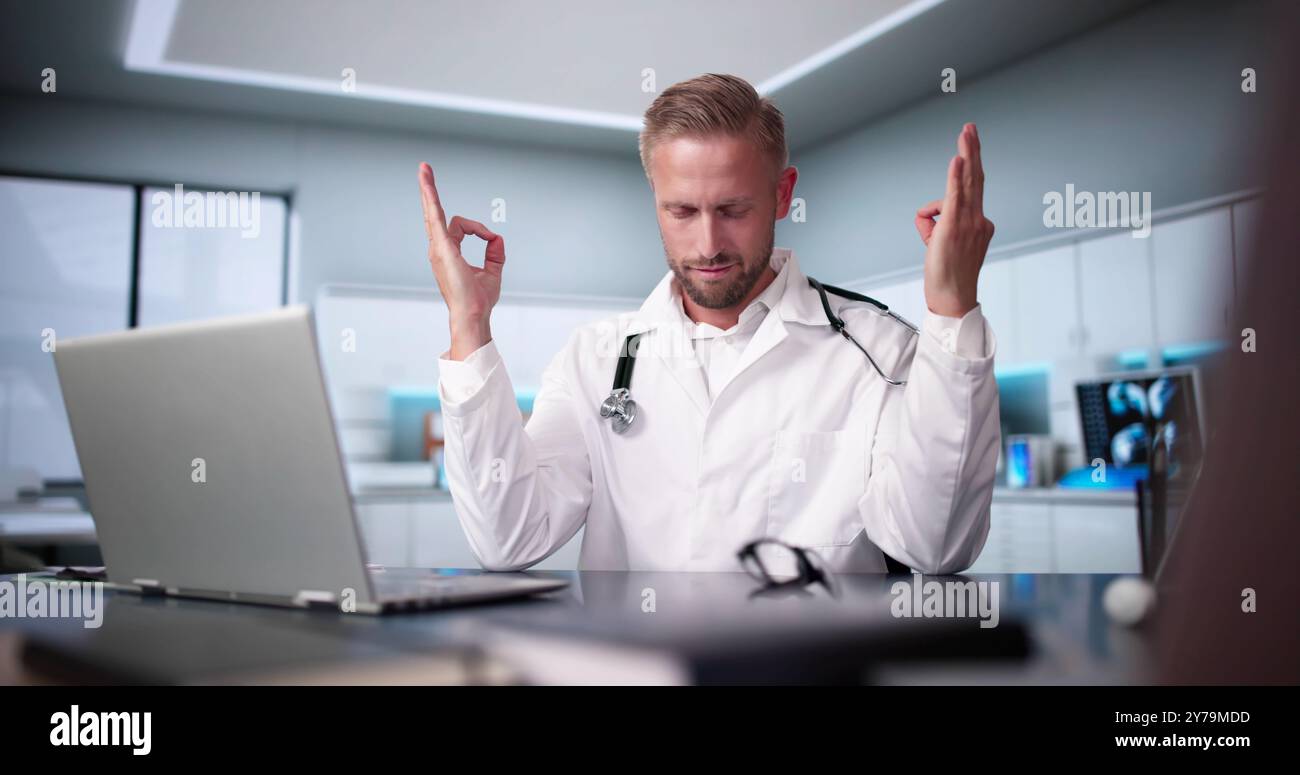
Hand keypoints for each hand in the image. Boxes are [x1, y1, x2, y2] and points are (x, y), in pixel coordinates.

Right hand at [417, 162, 505, 359]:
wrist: (474, 314)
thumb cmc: (480, 299)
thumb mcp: (493, 271)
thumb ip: (495, 252)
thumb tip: (497, 237)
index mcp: (448, 253)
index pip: (458, 227)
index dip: (478, 229)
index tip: (490, 237)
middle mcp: (438, 249)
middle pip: (433, 213)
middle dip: (429, 192)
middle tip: (425, 169)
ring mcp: (438, 248)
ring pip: (433, 211)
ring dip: (430, 189)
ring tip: (424, 169)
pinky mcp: (443, 248)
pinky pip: (436, 218)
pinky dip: (432, 200)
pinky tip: (427, 184)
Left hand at [914, 123, 994, 317]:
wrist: (953, 299)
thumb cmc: (947, 276)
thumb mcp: (942, 244)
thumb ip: (935, 224)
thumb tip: (927, 215)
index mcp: (980, 223)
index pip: (972, 190)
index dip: (972, 166)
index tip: (969, 146)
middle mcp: (978, 220)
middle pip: (975, 178)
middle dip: (973, 150)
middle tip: (970, 127)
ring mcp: (969, 223)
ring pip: (967, 182)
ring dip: (967, 153)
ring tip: (966, 132)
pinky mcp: (954, 228)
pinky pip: (956, 197)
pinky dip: (956, 177)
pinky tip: (957, 160)